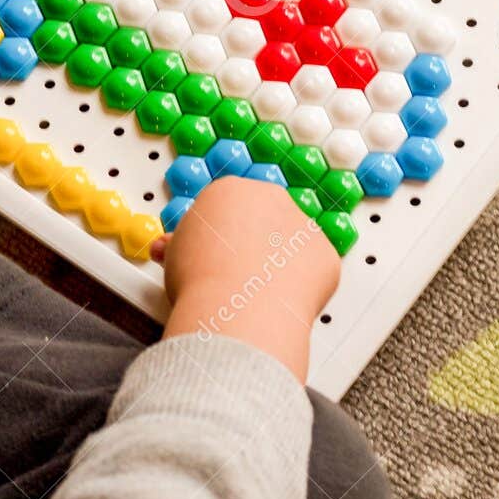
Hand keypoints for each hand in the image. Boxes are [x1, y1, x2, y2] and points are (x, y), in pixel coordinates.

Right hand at [156, 177, 339, 382]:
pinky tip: (280, 301)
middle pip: (262, 219)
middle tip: (234, 277)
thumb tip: (173, 250)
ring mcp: (302, 224)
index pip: (226, 208)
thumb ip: (181, 244)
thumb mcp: (175, 254)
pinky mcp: (325, 253)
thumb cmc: (202, 279)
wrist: (237, 308)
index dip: (218, 237)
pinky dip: (301, 286)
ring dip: (278, 264)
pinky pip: (314, 269)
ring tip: (255, 295)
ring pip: (290, 244)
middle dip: (251, 245)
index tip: (212, 257)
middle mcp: (269, 198)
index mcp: (229, 190)